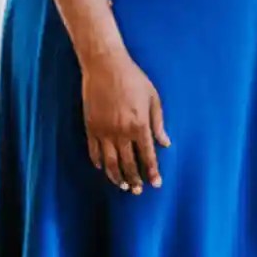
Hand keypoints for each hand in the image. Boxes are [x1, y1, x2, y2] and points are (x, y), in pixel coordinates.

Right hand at [80, 48, 170, 193]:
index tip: (155, 184)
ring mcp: (104, 131)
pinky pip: (94, 151)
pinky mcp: (90, 127)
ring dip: (116, 177)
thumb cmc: (133, 79)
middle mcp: (121, 132)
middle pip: (128, 163)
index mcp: (139, 125)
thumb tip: (165, 144)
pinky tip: (103, 168)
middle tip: (137, 191)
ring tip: (122, 185)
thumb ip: (158, 123)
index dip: (151, 172)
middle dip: (134, 179)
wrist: (105, 66)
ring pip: (110, 162)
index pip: (147, 156)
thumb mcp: (153, 98)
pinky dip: (98, 162)